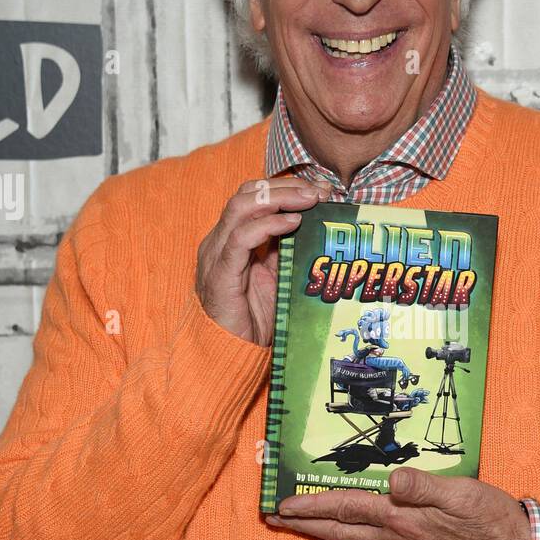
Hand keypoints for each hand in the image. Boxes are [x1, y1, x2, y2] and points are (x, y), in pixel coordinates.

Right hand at [195, 175, 329, 345]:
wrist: (231, 353)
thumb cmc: (256, 319)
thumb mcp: (280, 276)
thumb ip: (290, 250)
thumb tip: (320, 226)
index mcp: (234, 237)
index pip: (257, 195)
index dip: (289, 187)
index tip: (322, 190)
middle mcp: (221, 239)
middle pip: (250, 193)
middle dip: (287, 187)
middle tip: (320, 191)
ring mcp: (217, 253)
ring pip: (242, 206)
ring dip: (280, 198)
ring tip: (310, 200)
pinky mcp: (219, 272)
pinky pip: (240, 237)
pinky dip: (268, 225)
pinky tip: (293, 223)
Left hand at [266, 468, 532, 539]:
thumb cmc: (493, 521)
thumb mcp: (464, 495)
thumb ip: (425, 487)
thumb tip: (391, 479)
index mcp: (403, 518)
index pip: (347, 507)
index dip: (312, 506)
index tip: (281, 506)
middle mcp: (398, 536)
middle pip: (340, 529)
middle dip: (305, 524)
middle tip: (274, 519)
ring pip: (353, 538)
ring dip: (323, 530)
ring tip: (300, 524)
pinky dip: (349, 534)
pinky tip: (349, 531)